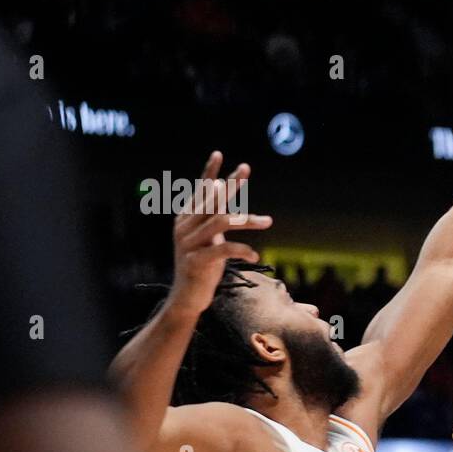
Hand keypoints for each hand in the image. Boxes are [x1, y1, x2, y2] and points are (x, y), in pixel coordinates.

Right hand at [167, 152, 271, 315]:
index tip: (218, 153)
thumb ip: (214, 219)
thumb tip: (224, 195)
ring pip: (221, 222)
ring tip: (269, 221)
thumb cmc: (202, 267)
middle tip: (246, 168)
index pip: (199, 191)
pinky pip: (223, 250)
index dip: (208, 172)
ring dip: (248, 220)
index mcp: (186, 220)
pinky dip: (243, 251)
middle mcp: (184, 228)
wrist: (187, 298)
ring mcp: (188, 244)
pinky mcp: (196, 262)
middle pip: (211, 200)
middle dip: (231, 184)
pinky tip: (255, 257)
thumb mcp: (210, 240)